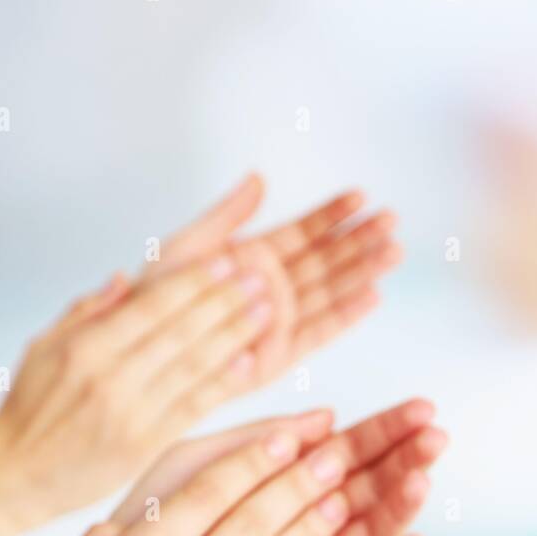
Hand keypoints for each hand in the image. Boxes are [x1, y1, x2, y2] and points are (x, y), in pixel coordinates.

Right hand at [0, 251, 290, 520]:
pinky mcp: (143, 445)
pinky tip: (249, 364)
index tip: (227, 262)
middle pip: (181, 328)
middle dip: (225, 300)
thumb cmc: (27, 414)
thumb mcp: (41, 349)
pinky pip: (192, 407)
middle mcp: (110, 375)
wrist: (14, 478)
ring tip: (266, 311)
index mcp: (85, 345)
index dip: (195, 281)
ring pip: (193, 364)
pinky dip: (222, 384)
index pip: (152, 304)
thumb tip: (124, 280)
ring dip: (234, 335)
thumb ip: (84, 312)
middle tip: (261, 279)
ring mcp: (130, 411)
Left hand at [117, 397, 445, 535]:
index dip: (382, 432)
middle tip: (438, 434)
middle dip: (402, 460)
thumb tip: (321, 418)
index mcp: (275, 485)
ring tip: (424, 475)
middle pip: (362, 488)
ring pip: (361, 534)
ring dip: (397, 504)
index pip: (341, 452)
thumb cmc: (139, 529)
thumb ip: (246, 444)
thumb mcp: (185, 468)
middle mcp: (294, 526)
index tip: (422, 409)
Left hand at [147, 173, 401, 387]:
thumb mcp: (185, 247)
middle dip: (360, 241)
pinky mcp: (279, 357)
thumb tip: (260, 178)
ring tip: (394, 251)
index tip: (362, 196)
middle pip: (326, 260)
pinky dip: (345, 317)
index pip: (302, 232)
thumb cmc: (151, 300)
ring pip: (330, 292)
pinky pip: (318, 334)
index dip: (332, 214)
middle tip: (393, 221)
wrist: (142, 352)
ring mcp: (278, 323)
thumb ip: (225, 216)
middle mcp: (272, 290)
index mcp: (253, 258)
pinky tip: (372, 296)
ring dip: (362, 272)